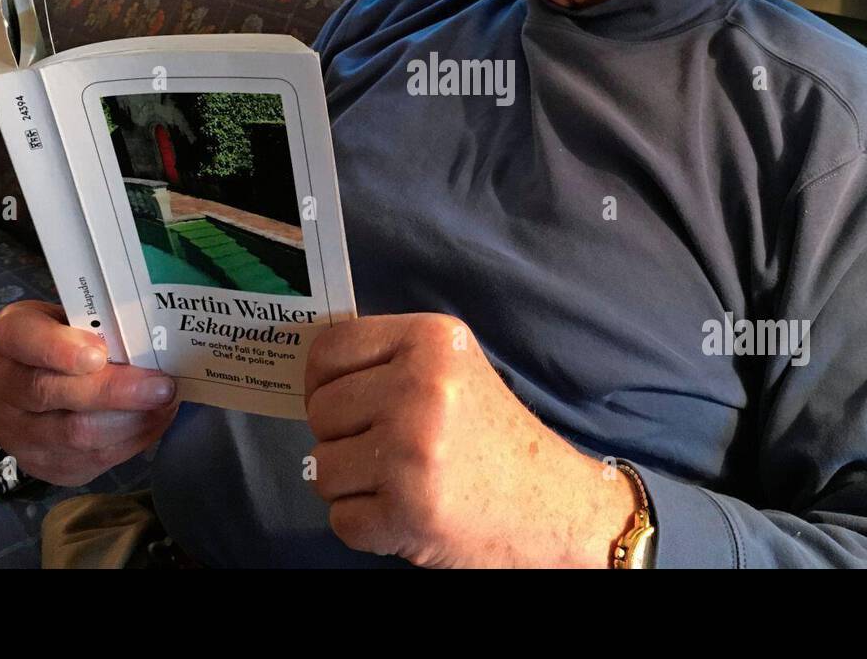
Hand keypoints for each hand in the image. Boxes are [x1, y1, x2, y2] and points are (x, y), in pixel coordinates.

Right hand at [0, 300, 179, 485]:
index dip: (61, 350)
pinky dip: (129, 442)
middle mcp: (1, 386)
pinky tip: (153, 422)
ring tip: (165, 404)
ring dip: (129, 421)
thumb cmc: (65, 341)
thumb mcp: (72, 316)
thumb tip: (151, 339)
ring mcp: (16, 432)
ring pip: (74, 435)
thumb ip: (99, 325)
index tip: (100, 354)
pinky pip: (88, 461)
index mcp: (10, 337)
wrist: (33, 385)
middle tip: (161, 386)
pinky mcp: (41, 465)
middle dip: (114, 392)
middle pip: (52, 393)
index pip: (25, 339)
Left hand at [304, 313, 638, 567]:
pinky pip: (341, 520)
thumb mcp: (452, 367)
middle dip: (343, 437)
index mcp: (431, 341)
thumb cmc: (493, 436)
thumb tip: (311, 375)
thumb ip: (390, 360)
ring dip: (351, 485)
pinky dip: (368, 525)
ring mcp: (413, 451)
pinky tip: (407, 512)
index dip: (323, 381)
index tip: (343, 401)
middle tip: (390, 449)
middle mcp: (421, 388)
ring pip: (321, 468)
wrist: (555, 506)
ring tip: (400, 481)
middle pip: (320, 411)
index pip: (328, 351)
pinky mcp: (409, 511)